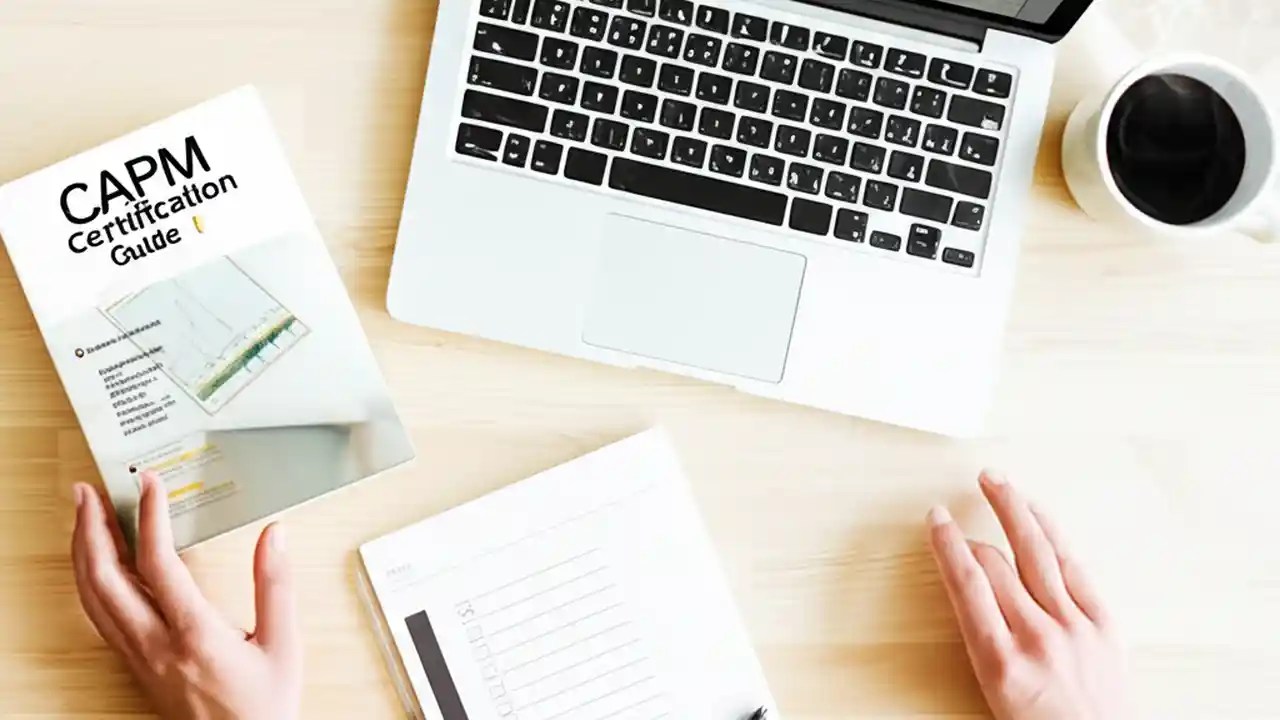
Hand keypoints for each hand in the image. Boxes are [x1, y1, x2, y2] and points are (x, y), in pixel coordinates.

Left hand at [71, 472, 302, 719]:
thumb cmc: (264, 707)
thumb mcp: (283, 643)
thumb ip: (276, 585)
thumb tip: (274, 535)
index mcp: (194, 634)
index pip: (158, 562)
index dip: (150, 515)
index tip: (150, 483)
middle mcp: (156, 645)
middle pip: (104, 577)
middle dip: (91, 528)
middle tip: (89, 491)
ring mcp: (140, 658)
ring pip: (92, 598)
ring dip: (82, 553)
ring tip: (84, 518)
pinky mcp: (137, 667)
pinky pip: (99, 617)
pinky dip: (90, 582)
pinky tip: (99, 567)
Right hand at [928, 471, 1130, 719]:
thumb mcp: (992, 689)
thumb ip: (981, 638)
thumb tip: (970, 585)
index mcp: (1001, 661)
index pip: (967, 584)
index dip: (948, 545)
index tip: (936, 521)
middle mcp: (1038, 638)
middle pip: (996, 565)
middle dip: (971, 536)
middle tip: (955, 511)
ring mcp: (1076, 627)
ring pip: (1037, 551)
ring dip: (1012, 509)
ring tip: (996, 482)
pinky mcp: (1105, 624)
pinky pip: (1074, 566)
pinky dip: (1053, 534)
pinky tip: (1038, 514)